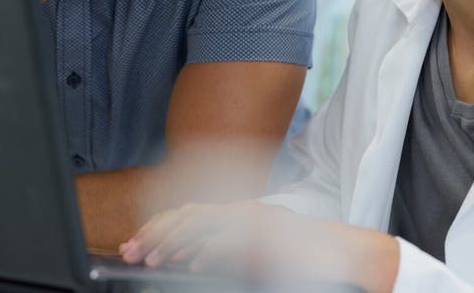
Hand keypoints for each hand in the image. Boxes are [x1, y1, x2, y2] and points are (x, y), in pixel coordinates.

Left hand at [119, 201, 398, 292]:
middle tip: (131, 251)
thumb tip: (188, 259)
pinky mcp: (267, 234)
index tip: (134, 244)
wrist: (341, 254)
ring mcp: (254, 220)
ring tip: (152, 258)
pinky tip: (190, 263)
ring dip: (173, 240)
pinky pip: (230, 239)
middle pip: (188, 214)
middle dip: (156, 232)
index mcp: (236, 214)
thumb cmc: (298, 259)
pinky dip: (207, 250)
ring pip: (202, 222)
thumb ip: (222, 252)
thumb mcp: (253, 255)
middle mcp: (241, 211)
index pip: (188, 214)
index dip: (158, 227)